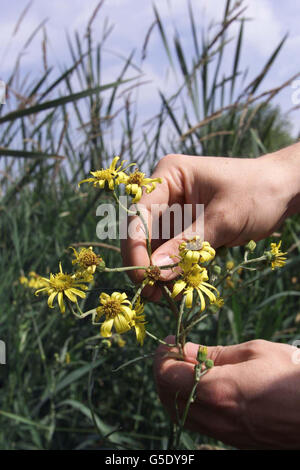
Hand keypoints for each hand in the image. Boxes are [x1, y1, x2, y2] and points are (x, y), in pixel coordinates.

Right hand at [121, 149, 299, 297]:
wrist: (283, 192)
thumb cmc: (257, 193)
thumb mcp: (222, 219)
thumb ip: (187, 245)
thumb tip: (155, 270)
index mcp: (169, 176)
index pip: (140, 212)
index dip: (135, 245)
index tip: (142, 274)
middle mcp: (166, 193)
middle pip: (143, 231)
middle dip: (145, 261)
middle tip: (150, 293)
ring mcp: (175, 211)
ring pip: (155, 245)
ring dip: (158, 270)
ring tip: (162, 296)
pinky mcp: (185, 228)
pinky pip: (171, 251)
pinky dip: (172, 269)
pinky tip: (174, 288)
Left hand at [154, 337, 299, 448]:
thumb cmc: (292, 375)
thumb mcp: (255, 352)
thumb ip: (216, 353)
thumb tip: (186, 349)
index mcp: (217, 390)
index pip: (166, 375)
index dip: (161, 355)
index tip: (169, 341)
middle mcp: (215, 416)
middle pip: (166, 395)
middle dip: (163, 370)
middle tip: (175, 351)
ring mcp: (223, 433)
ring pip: (178, 412)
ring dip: (172, 388)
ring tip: (187, 367)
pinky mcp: (233, 441)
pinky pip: (196, 422)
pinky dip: (187, 403)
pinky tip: (201, 387)